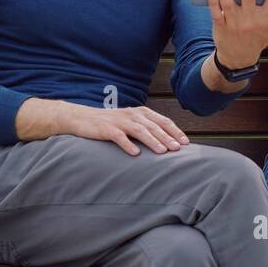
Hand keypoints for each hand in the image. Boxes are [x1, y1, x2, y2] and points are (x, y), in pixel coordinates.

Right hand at [58, 102, 189, 155]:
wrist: (82, 118)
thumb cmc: (110, 123)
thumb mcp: (130, 122)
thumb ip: (146, 128)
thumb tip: (167, 143)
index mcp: (140, 112)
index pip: (162, 120)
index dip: (174, 131)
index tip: (185, 142)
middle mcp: (132, 115)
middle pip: (153, 126)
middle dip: (167, 137)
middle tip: (178, 149)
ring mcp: (119, 121)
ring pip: (139, 130)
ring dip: (152, 141)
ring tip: (162, 151)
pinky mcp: (106, 129)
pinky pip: (118, 137)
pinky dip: (127, 144)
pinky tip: (135, 153)